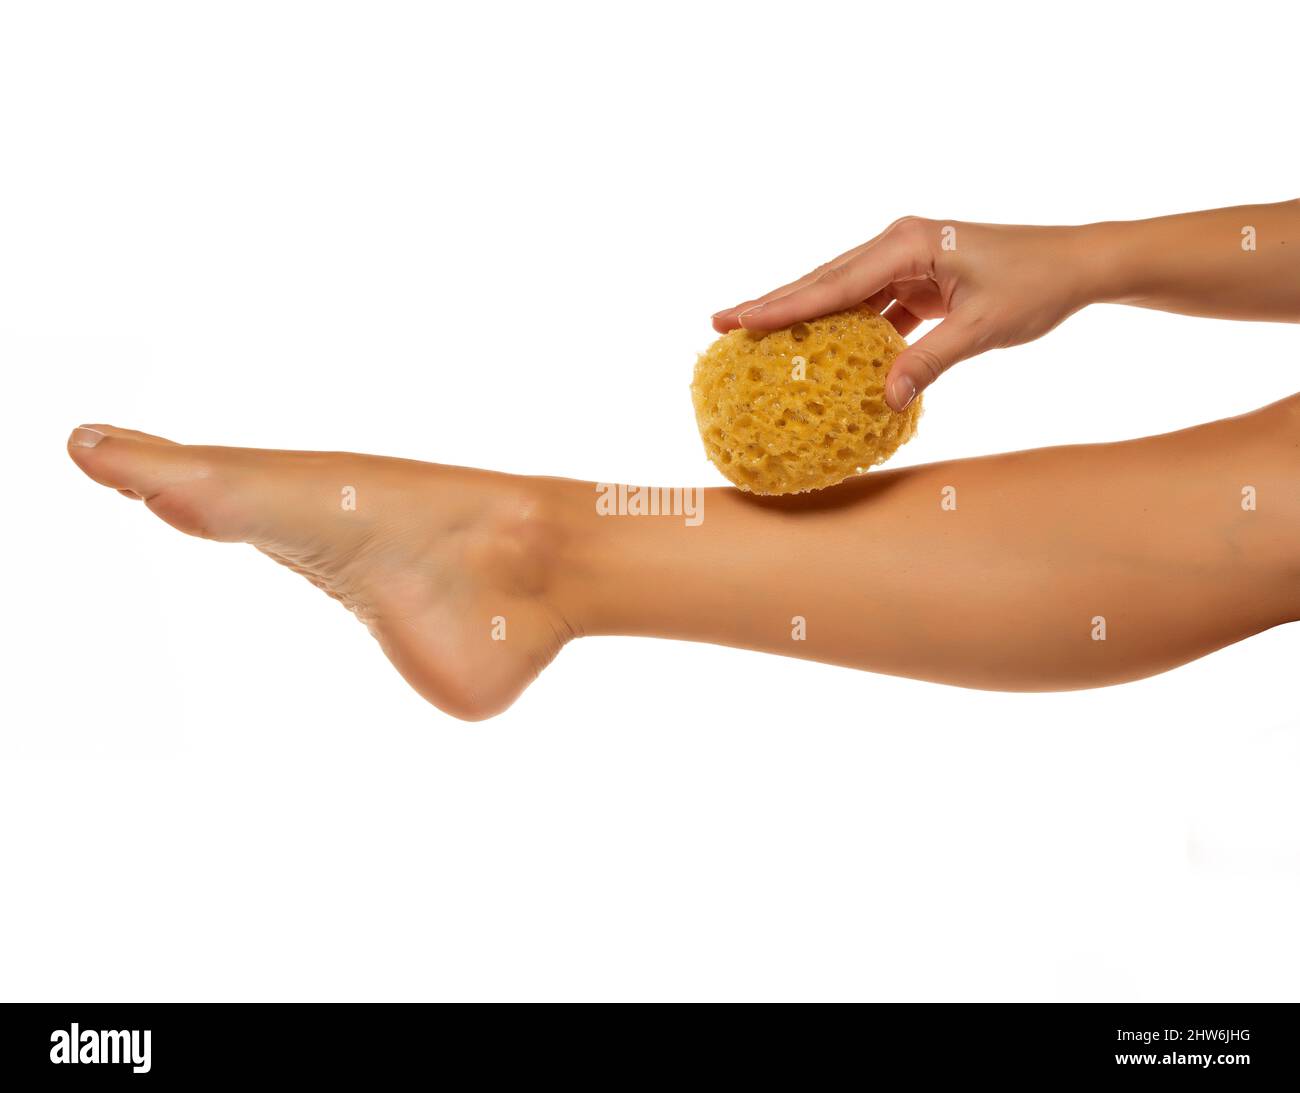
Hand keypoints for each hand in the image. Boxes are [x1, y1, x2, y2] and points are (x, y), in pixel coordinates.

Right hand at [711, 217, 1096, 410]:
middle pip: (824, 281)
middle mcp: (900, 245)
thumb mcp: (982, 329)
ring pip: (842, 296)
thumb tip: (885, 400)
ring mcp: (906, 262)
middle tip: (719, 323)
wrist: (1078, 265)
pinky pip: (869, 310)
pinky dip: (846, 334)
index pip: (833, 282)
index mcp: (909, 243)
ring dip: (804, 320)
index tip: (737, 319)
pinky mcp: (918, 282)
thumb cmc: (1037, 285)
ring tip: (754, 337)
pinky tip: (821, 357)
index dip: (782, 305)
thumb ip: (930, 361)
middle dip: (773, 305)